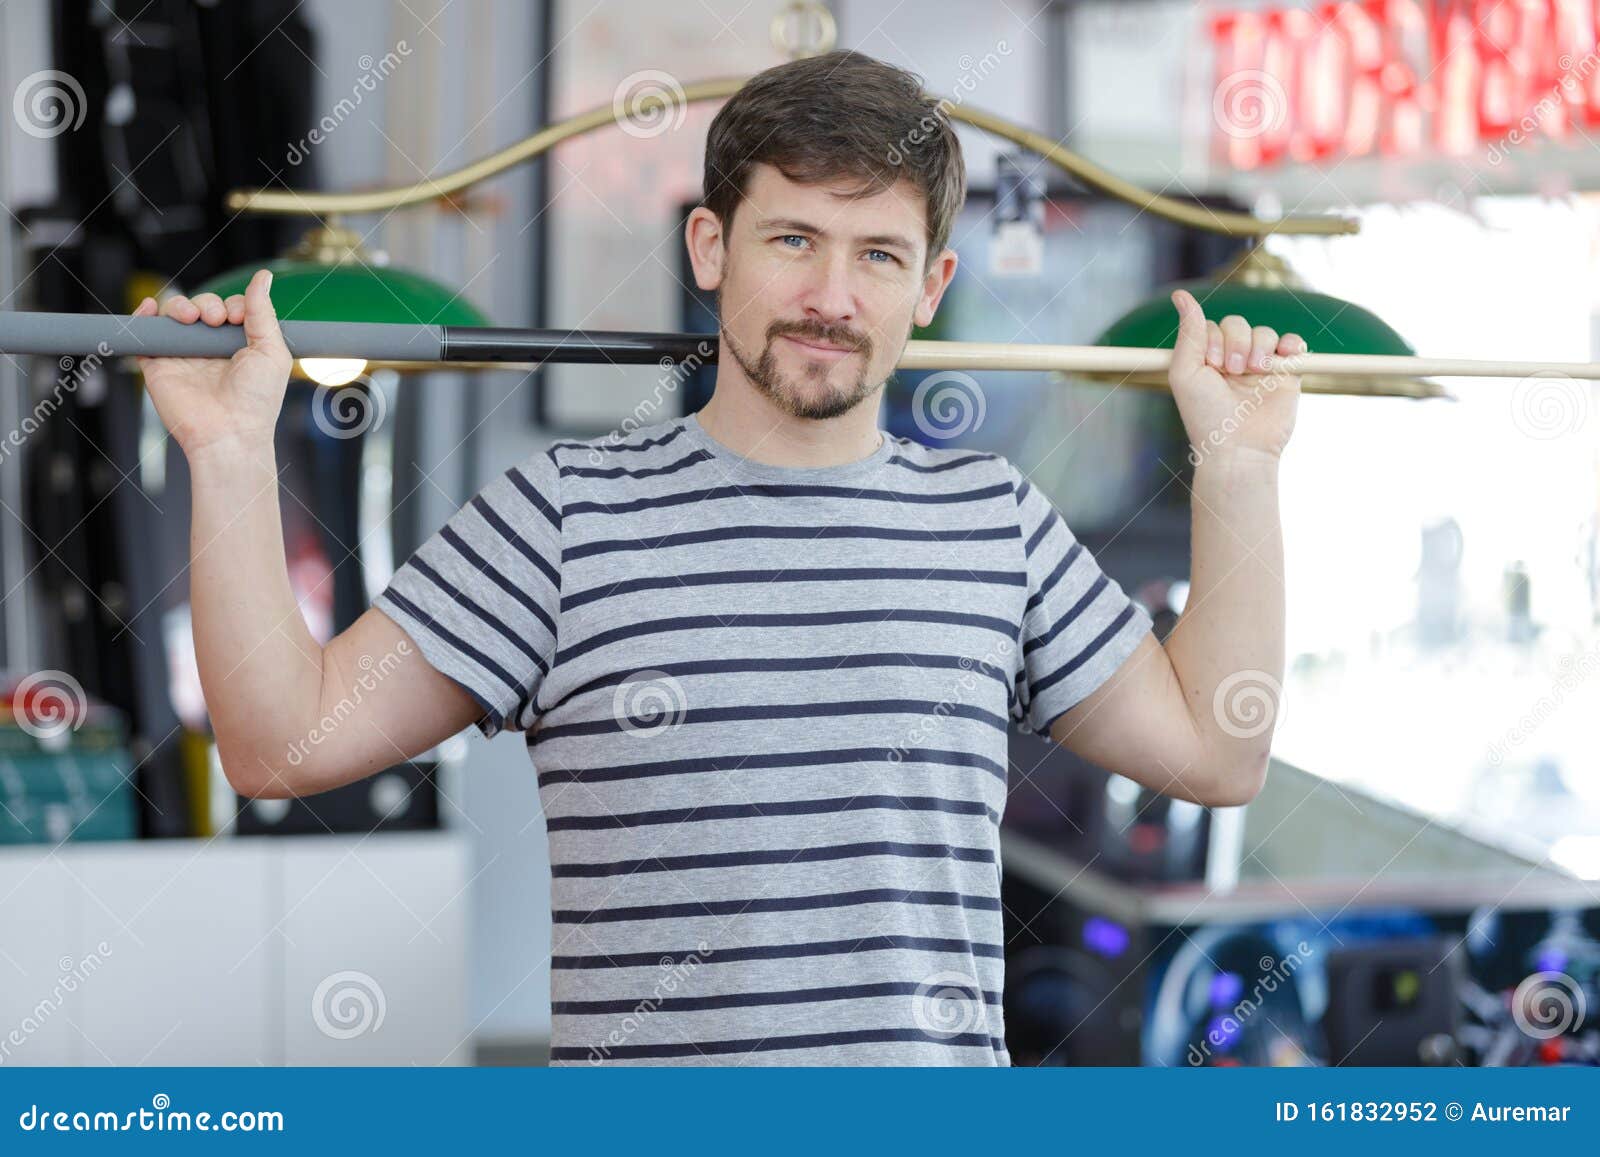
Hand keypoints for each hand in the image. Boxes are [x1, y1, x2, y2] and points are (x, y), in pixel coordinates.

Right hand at [132, 269, 292, 460]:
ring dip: (182, 305)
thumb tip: (263, 276)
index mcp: (239, 345)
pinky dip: (144, 314)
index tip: (239, 318)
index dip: (234, 305)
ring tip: (192, 317)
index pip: (231, 308)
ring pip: (174, 314)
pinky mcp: (158, 364)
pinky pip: (145, 333)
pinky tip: (152, 307)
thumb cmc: (257, 400)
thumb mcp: (271, 351)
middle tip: (217, 319)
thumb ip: (264, 312)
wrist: (229, 432)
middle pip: (202, 307)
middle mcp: (210, 348)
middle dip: (209, 303)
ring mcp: (183, 355)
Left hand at [1168, 288, 1302, 462]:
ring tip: (1254, 371)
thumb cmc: (1205, 415)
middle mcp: (1233, 361)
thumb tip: (1180, 295)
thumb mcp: (1186, 372)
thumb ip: (1189, 334)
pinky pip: (1294, 344)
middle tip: (1232, 370)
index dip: (1213, 340)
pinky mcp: (1286, 375)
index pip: (1213, 327)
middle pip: (1239, 324)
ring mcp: (1261, 367)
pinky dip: (1291, 344)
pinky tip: (1284, 356)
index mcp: (1207, 360)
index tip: (1211, 366)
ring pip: (1265, 332)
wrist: (1239, 447)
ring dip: (1259, 345)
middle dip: (1236, 342)